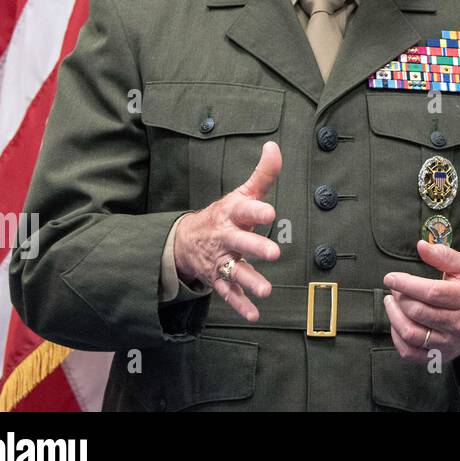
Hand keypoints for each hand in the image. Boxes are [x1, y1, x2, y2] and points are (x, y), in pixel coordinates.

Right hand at [173, 141, 281, 320]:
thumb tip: (274, 147)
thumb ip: (262, 174)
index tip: (270, 212)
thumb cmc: (224, 214)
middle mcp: (226, 238)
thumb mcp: (242, 193)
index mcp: (232, 214)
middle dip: (255, 248)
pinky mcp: (219, 279)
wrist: (185, 239)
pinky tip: (254, 313)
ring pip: (236, 272)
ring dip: (250, 282)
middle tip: (274, 253)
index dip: (256, 210)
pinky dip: (240, 305)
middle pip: (241, 242)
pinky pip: (229, 293)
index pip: (245, 210)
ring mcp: (221, 260)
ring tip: (266, 290)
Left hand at [383, 241, 459, 364]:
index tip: (391, 278)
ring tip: (391, 302)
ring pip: (412, 333)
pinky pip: (410, 353)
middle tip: (395, 288)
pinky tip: (397, 323)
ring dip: (394, 316)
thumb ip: (443, 255)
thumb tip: (421, 245)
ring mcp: (450, 343)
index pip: (431, 292)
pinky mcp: (441, 356)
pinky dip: (397, 338)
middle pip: (419, 312)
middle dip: (400, 297)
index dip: (407, 284)